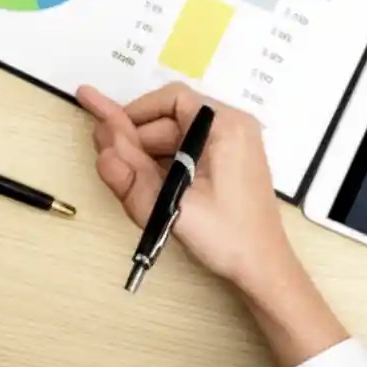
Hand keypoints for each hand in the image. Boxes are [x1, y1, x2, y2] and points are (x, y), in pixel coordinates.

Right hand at [77, 82, 287, 290]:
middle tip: (107, 158)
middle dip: (137, 138)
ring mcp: (232, 143)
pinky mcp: (228, 161)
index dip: (136, 111)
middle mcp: (233, 126)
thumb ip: (134, 177)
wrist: (264, 267)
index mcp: (226, 126)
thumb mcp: (173, 207)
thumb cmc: (228, 237)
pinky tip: (147, 182)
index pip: (172, 99)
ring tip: (122, 173)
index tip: (109, 131)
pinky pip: (188, 151)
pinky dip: (164, 163)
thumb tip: (102, 148)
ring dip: (148, 153)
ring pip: (176, 136)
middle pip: (171, 118)